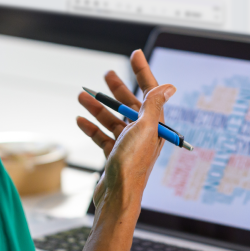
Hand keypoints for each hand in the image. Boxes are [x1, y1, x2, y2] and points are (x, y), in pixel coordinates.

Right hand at [76, 50, 174, 213]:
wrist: (118, 196)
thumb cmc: (133, 163)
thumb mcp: (144, 128)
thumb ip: (153, 105)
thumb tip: (169, 86)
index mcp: (155, 125)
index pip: (150, 91)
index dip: (143, 71)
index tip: (135, 54)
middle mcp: (143, 133)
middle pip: (129, 105)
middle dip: (117, 89)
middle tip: (107, 74)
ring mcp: (128, 145)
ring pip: (112, 119)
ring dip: (98, 107)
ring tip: (82, 96)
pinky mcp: (115, 156)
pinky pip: (102, 136)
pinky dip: (91, 127)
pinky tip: (80, 119)